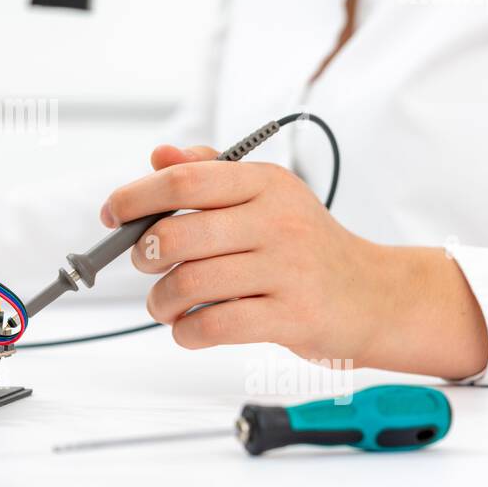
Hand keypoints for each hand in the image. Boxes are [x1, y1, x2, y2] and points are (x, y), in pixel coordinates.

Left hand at [102, 144, 487, 379]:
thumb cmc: (306, 246)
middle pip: (177, 234)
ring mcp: (287, 270)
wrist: (374, 296)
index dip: (136, 196)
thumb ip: (211, 173)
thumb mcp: (267, 196)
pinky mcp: (292, 317)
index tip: (113, 213)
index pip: (185, 180)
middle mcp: (277, 221)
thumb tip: (159, 154)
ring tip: (167, 304)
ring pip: (189, 283)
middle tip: (147, 264)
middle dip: (144, 255)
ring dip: (162, 301)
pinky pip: (214, 325)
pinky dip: (187, 332)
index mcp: (265, 183)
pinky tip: (189, 328)